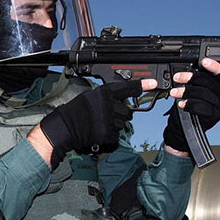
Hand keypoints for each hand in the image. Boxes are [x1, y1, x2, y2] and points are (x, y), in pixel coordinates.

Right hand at [35, 78, 154, 166]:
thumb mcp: (90, 97)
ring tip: (100, 124)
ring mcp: (110, 119)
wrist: (65, 127)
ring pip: (123, 124)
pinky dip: (109, 135)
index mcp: (105, 93)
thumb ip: (106, 97)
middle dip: (122, 115)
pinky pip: (116, 134)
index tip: (153, 83)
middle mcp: (110, 105)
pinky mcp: (108, 133)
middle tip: (109, 116)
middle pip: (128, 111)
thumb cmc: (74, 112)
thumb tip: (119, 100)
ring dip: (115, 125)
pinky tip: (98, 132)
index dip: (142, 85)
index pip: (127, 87)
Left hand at [162, 58, 219, 153]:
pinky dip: (189, 104)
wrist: (185, 125)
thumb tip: (186, 67)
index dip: (215, 66)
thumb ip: (196, 78)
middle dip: (192, 78)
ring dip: (186, 91)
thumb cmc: (191, 102)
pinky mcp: (213, 116)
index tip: (203, 62)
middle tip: (177, 77)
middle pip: (210, 82)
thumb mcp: (195, 87)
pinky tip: (181, 104)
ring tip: (173, 92)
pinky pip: (202, 108)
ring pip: (204, 94)